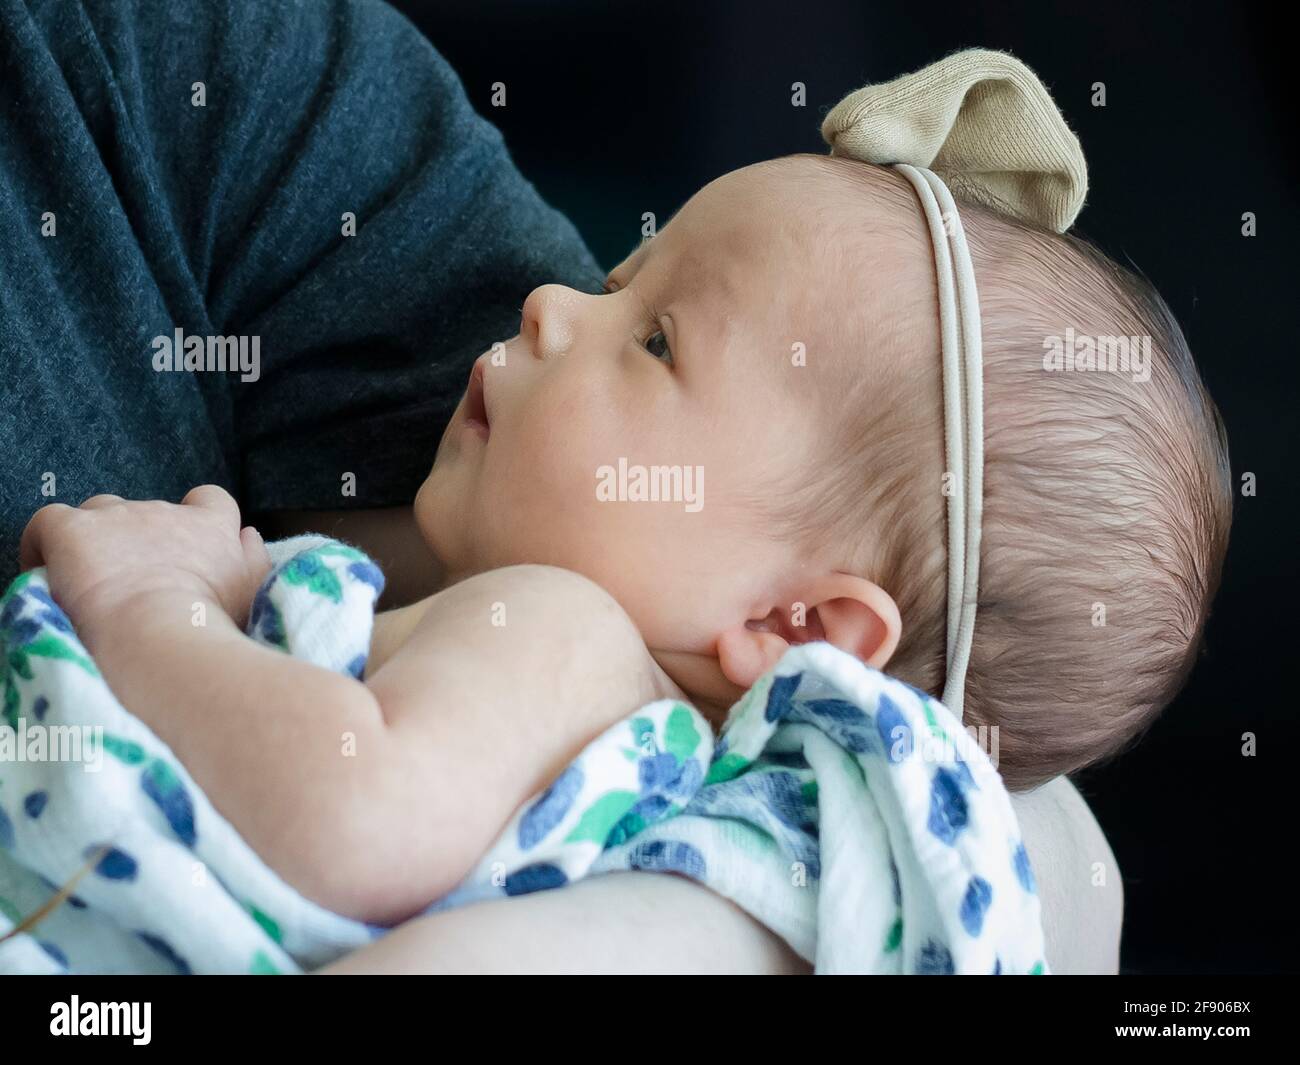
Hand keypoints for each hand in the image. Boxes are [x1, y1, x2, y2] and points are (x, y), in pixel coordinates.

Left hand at [18, 485, 272, 638]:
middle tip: (133, 581)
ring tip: (89, 581)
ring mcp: (116, 517)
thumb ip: (253, 556)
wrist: (164, 632)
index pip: (208, 500)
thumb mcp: (252, 590)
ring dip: (94, 541)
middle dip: (137, 539)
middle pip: (146, 511)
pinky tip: (45, 571)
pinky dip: (42, 545)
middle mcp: (164, 511)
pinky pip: (47, 523)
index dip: (194, 517)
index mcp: (210, 525)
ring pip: (98, 514)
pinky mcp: (73, 530)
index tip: (182, 546)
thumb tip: (248, 534)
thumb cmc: (211, 623)